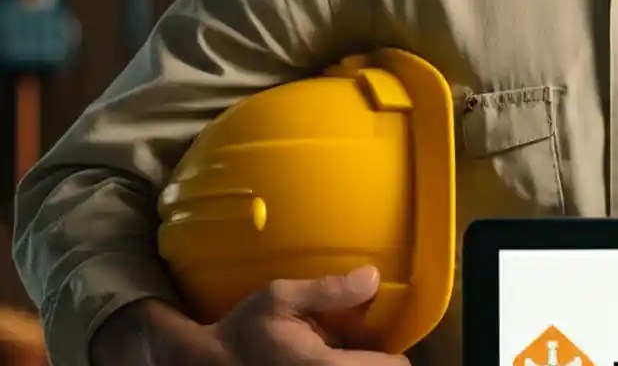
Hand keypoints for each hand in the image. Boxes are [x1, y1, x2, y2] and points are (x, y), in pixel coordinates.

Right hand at [90, 266, 407, 365]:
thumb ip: (328, 290)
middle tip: (361, 335)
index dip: (394, 350)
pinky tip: (322, 351)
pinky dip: (336, 363)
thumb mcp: (280, 298)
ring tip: (341, 342)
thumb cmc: (244, 331)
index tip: (385, 331)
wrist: (205, 365)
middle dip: (374, 356)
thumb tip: (373, 278)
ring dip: (354, 360)